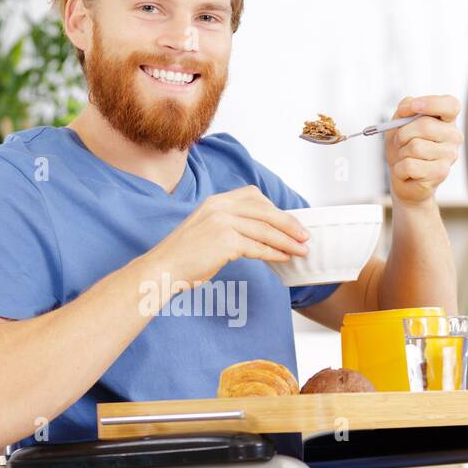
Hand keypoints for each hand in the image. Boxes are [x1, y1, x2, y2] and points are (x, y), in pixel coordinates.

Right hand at [146, 185, 310, 286]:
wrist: (162, 269)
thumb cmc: (184, 256)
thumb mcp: (206, 229)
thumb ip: (229, 225)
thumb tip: (259, 234)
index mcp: (216, 201)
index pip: (255, 198)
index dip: (277, 210)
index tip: (291, 223)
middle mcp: (220, 206)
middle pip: (265, 211)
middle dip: (289, 224)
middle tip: (305, 236)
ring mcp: (222, 222)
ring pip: (265, 230)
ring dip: (287, 241)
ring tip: (301, 251)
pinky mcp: (224, 240)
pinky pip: (258, 246)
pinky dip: (274, 253)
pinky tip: (283, 258)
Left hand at [383, 94, 463, 204]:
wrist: (402, 177)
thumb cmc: (404, 147)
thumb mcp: (400, 122)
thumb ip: (405, 108)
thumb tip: (408, 106)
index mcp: (448, 119)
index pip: (451, 105)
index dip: (431, 103)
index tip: (413, 106)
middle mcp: (454, 136)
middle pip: (425, 126)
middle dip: (403, 133)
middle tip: (399, 141)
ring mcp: (450, 155)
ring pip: (416, 147)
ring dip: (401, 152)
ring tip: (405, 157)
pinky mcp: (441, 173)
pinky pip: (410, 165)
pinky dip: (399, 168)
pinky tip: (406, 171)